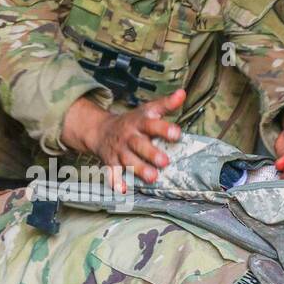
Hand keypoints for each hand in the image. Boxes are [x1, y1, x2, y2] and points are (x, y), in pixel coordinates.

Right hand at [62, 89, 186, 192]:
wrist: (101, 130)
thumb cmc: (131, 122)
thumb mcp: (147, 110)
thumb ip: (166, 104)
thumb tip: (182, 93)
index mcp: (139, 123)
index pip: (152, 124)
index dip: (163, 128)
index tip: (176, 133)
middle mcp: (129, 136)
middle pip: (139, 144)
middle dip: (151, 153)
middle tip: (165, 161)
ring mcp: (119, 150)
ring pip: (128, 160)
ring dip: (139, 169)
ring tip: (152, 178)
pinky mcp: (111, 162)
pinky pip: (112, 172)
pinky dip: (116, 182)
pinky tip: (123, 189)